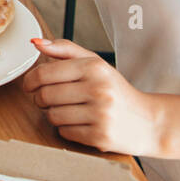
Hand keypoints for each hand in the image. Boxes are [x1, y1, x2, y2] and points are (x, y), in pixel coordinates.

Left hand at [22, 38, 161, 155]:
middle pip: (44, 96)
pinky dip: (67, 129)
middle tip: (49, 99)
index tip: (30, 86)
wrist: (149, 121)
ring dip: (54, 115)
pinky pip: (65, 132)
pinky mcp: (101, 136)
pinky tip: (81, 124)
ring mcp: (101, 114)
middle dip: (41, 99)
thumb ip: (65, 50)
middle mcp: (98, 89)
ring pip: (52, 116)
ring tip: (69, 111)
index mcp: (94, 68)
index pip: (44, 73)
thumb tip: (35, 43)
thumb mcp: (94, 63)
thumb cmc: (115, 90)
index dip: (30, 81)